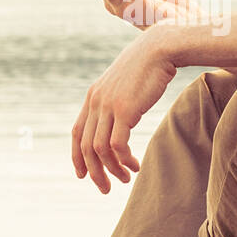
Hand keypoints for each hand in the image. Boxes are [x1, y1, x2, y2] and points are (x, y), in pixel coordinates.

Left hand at [71, 28, 177, 192]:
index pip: (76, 133)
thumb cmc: (148, 65)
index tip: (83, 175)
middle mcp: (95, 102)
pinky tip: (135, 165)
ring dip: (112, 169)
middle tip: (106, 188)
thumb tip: (121, 119)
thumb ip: (117, 100)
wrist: (160, 48)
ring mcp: (108, 106)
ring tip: (125, 179)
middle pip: (85, 147)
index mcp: (92, 96)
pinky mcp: (125, 110)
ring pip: (100, 149)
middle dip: (94, 172)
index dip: (77, 157)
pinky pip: (117, 145)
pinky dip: (124, 160)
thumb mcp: (125, 83)